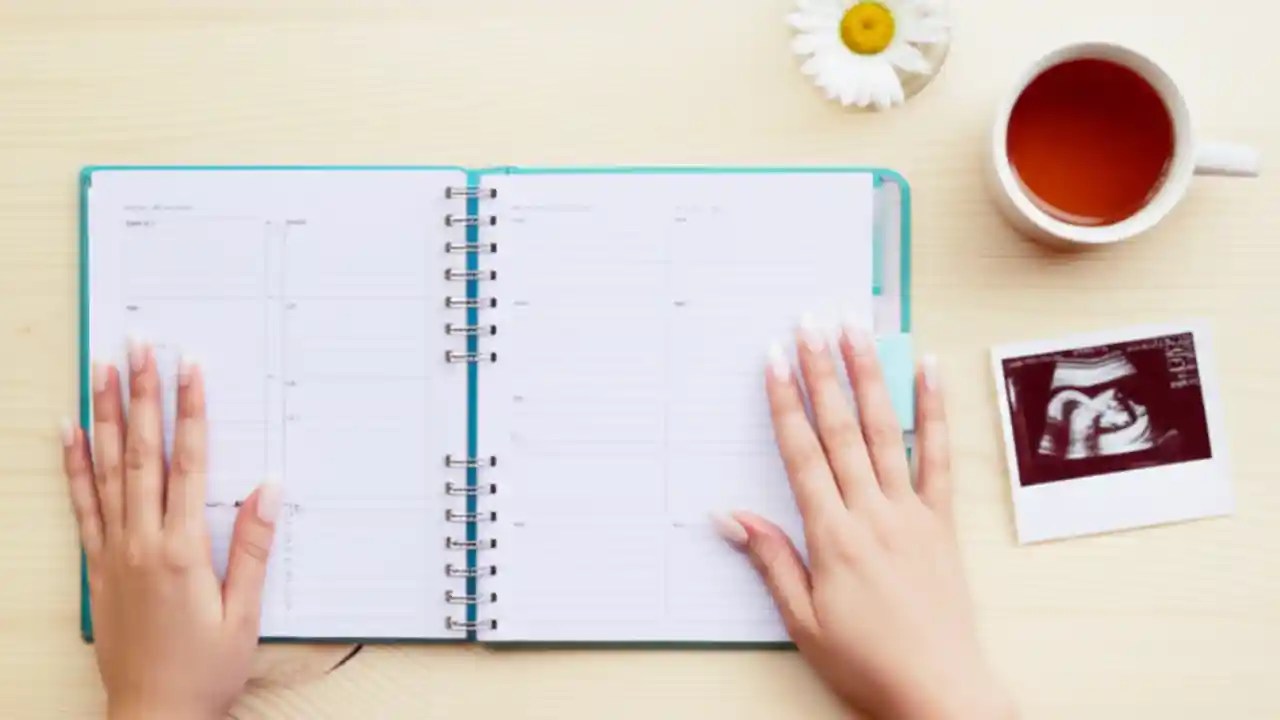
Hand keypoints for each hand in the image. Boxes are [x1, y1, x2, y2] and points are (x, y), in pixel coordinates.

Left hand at [61, 342, 279, 719]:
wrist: (154, 715)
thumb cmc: (205, 670)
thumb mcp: (243, 614)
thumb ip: (252, 548)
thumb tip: (267, 490)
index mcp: (182, 551)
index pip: (187, 466)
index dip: (189, 414)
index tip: (189, 370)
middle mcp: (141, 543)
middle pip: (142, 455)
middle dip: (143, 396)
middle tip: (138, 349)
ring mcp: (113, 553)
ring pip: (107, 471)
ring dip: (106, 417)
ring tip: (102, 373)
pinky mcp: (98, 567)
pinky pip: (81, 506)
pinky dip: (73, 466)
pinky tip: (70, 433)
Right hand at [717, 320, 1013, 719]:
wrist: (939, 691)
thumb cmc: (867, 663)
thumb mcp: (803, 621)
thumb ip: (772, 560)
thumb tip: (733, 516)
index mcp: (832, 537)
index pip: (802, 454)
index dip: (785, 403)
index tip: (774, 360)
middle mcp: (872, 514)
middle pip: (841, 430)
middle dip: (821, 371)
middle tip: (810, 323)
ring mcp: (911, 513)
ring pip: (886, 431)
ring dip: (868, 376)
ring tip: (856, 331)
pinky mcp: (941, 523)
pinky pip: (939, 457)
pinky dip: (935, 411)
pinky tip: (929, 372)